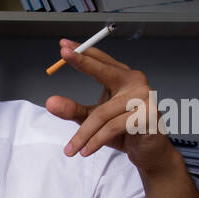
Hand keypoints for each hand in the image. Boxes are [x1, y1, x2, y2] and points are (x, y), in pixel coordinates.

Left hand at [44, 40, 176, 175]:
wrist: (148, 152)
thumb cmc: (123, 130)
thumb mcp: (92, 119)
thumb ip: (73, 109)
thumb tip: (50, 102)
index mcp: (123, 78)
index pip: (101, 61)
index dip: (82, 52)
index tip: (64, 46)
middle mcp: (135, 82)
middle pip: (104, 71)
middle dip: (82, 62)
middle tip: (62, 57)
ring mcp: (144, 97)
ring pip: (101, 114)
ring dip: (83, 134)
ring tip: (71, 149)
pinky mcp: (147, 116)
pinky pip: (112, 128)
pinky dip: (96, 141)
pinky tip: (86, 151)